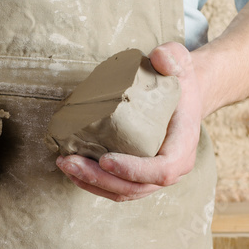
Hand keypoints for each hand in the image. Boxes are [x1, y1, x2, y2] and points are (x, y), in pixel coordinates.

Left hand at [56, 42, 205, 201]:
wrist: (183, 97)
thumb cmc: (179, 81)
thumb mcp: (180, 62)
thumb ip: (172, 57)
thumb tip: (158, 57)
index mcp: (184, 147)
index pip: (163, 169)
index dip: (134, 170)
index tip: (105, 160)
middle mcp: (173, 169)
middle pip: (136, 187)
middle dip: (101, 179)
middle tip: (70, 162)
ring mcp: (155, 177)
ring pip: (124, 192)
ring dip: (91, 183)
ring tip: (65, 165)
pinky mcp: (139, 177)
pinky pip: (117, 188)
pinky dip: (93, 183)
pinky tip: (72, 169)